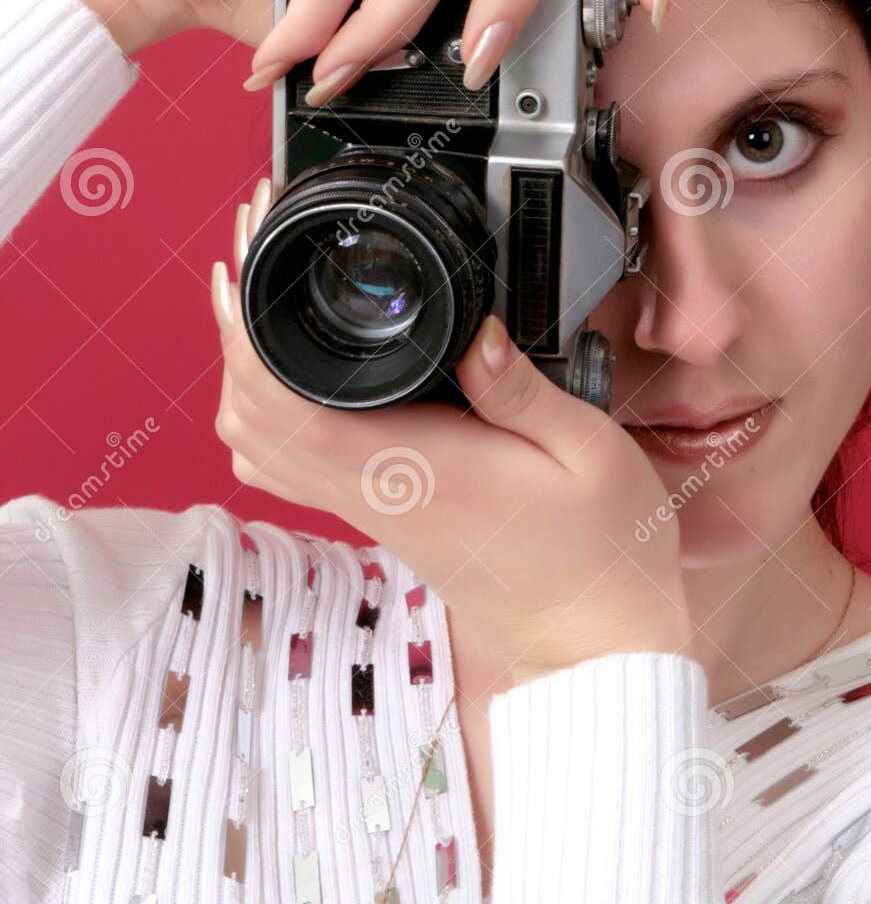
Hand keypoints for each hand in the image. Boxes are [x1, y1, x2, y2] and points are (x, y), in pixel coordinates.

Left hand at [210, 181, 693, 685]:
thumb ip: (525, 388)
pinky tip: (302, 373)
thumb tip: (477, 327)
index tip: (247, 271)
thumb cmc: (601, 550)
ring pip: (260, 448)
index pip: (290, 412)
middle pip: (251, 424)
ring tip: (268, 306)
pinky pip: (294, 465)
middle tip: (254, 263)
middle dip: (235, 338)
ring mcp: (370, 510)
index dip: (248, 339)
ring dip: (246, 378)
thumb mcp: (590, 450)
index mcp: (417, 473)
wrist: (597, 640)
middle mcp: (376, 494)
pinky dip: (274, 415)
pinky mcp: (380, 517)